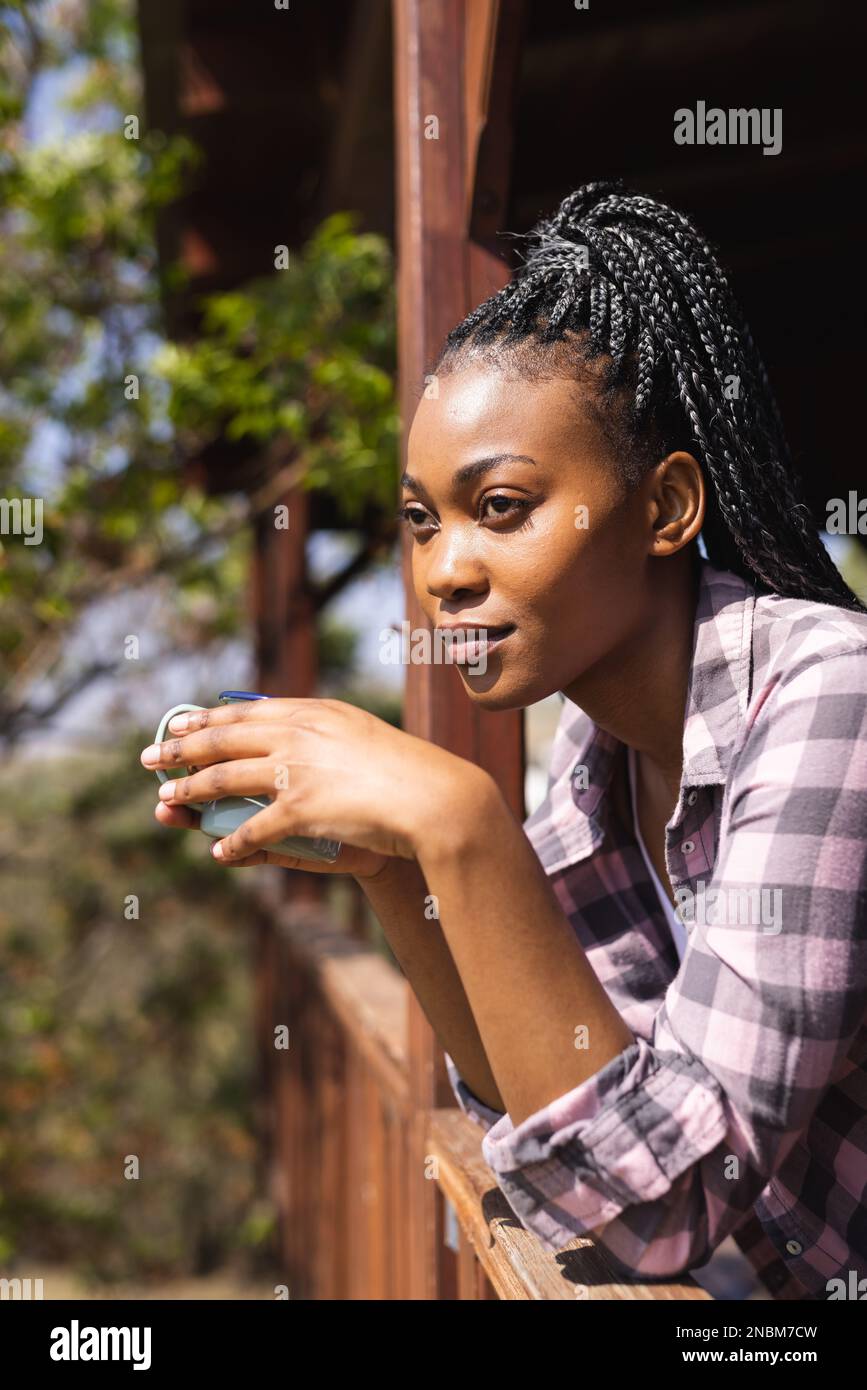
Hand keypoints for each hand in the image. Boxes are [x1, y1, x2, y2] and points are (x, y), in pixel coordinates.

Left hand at [142, 696, 479, 868]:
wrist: (433, 796)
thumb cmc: (405, 770)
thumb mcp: (359, 735)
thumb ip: (323, 733)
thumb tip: (292, 733)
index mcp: (313, 711)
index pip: (245, 710)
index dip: (207, 718)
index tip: (181, 721)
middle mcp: (298, 734)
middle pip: (223, 739)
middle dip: (181, 749)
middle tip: (151, 757)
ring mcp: (297, 770)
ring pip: (226, 780)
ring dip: (191, 793)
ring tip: (167, 802)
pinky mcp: (303, 808)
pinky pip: (255, 830)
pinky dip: (233, 843)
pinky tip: (218, 852)